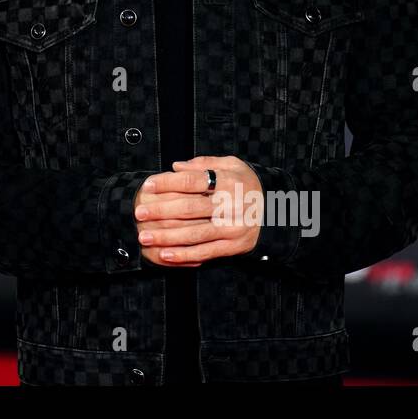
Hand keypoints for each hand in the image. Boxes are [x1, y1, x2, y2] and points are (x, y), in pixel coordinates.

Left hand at [133, 155, 261, 265]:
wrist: (278, 210)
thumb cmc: (247, 184)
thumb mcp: (233, 165)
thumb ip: (204, 163)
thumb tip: (175, 166)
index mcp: (228, 181)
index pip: (192, 181)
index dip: (167, 183)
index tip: (147, 186)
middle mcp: (231, 205)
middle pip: (189, 208)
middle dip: (160, 211)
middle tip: (139, 213)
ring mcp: (233, 227)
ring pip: (194, 233)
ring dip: (166, 237)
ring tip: (144, 237)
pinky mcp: (234, 246)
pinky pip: (205, 252)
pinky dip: (184, 255)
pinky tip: (165, 255)